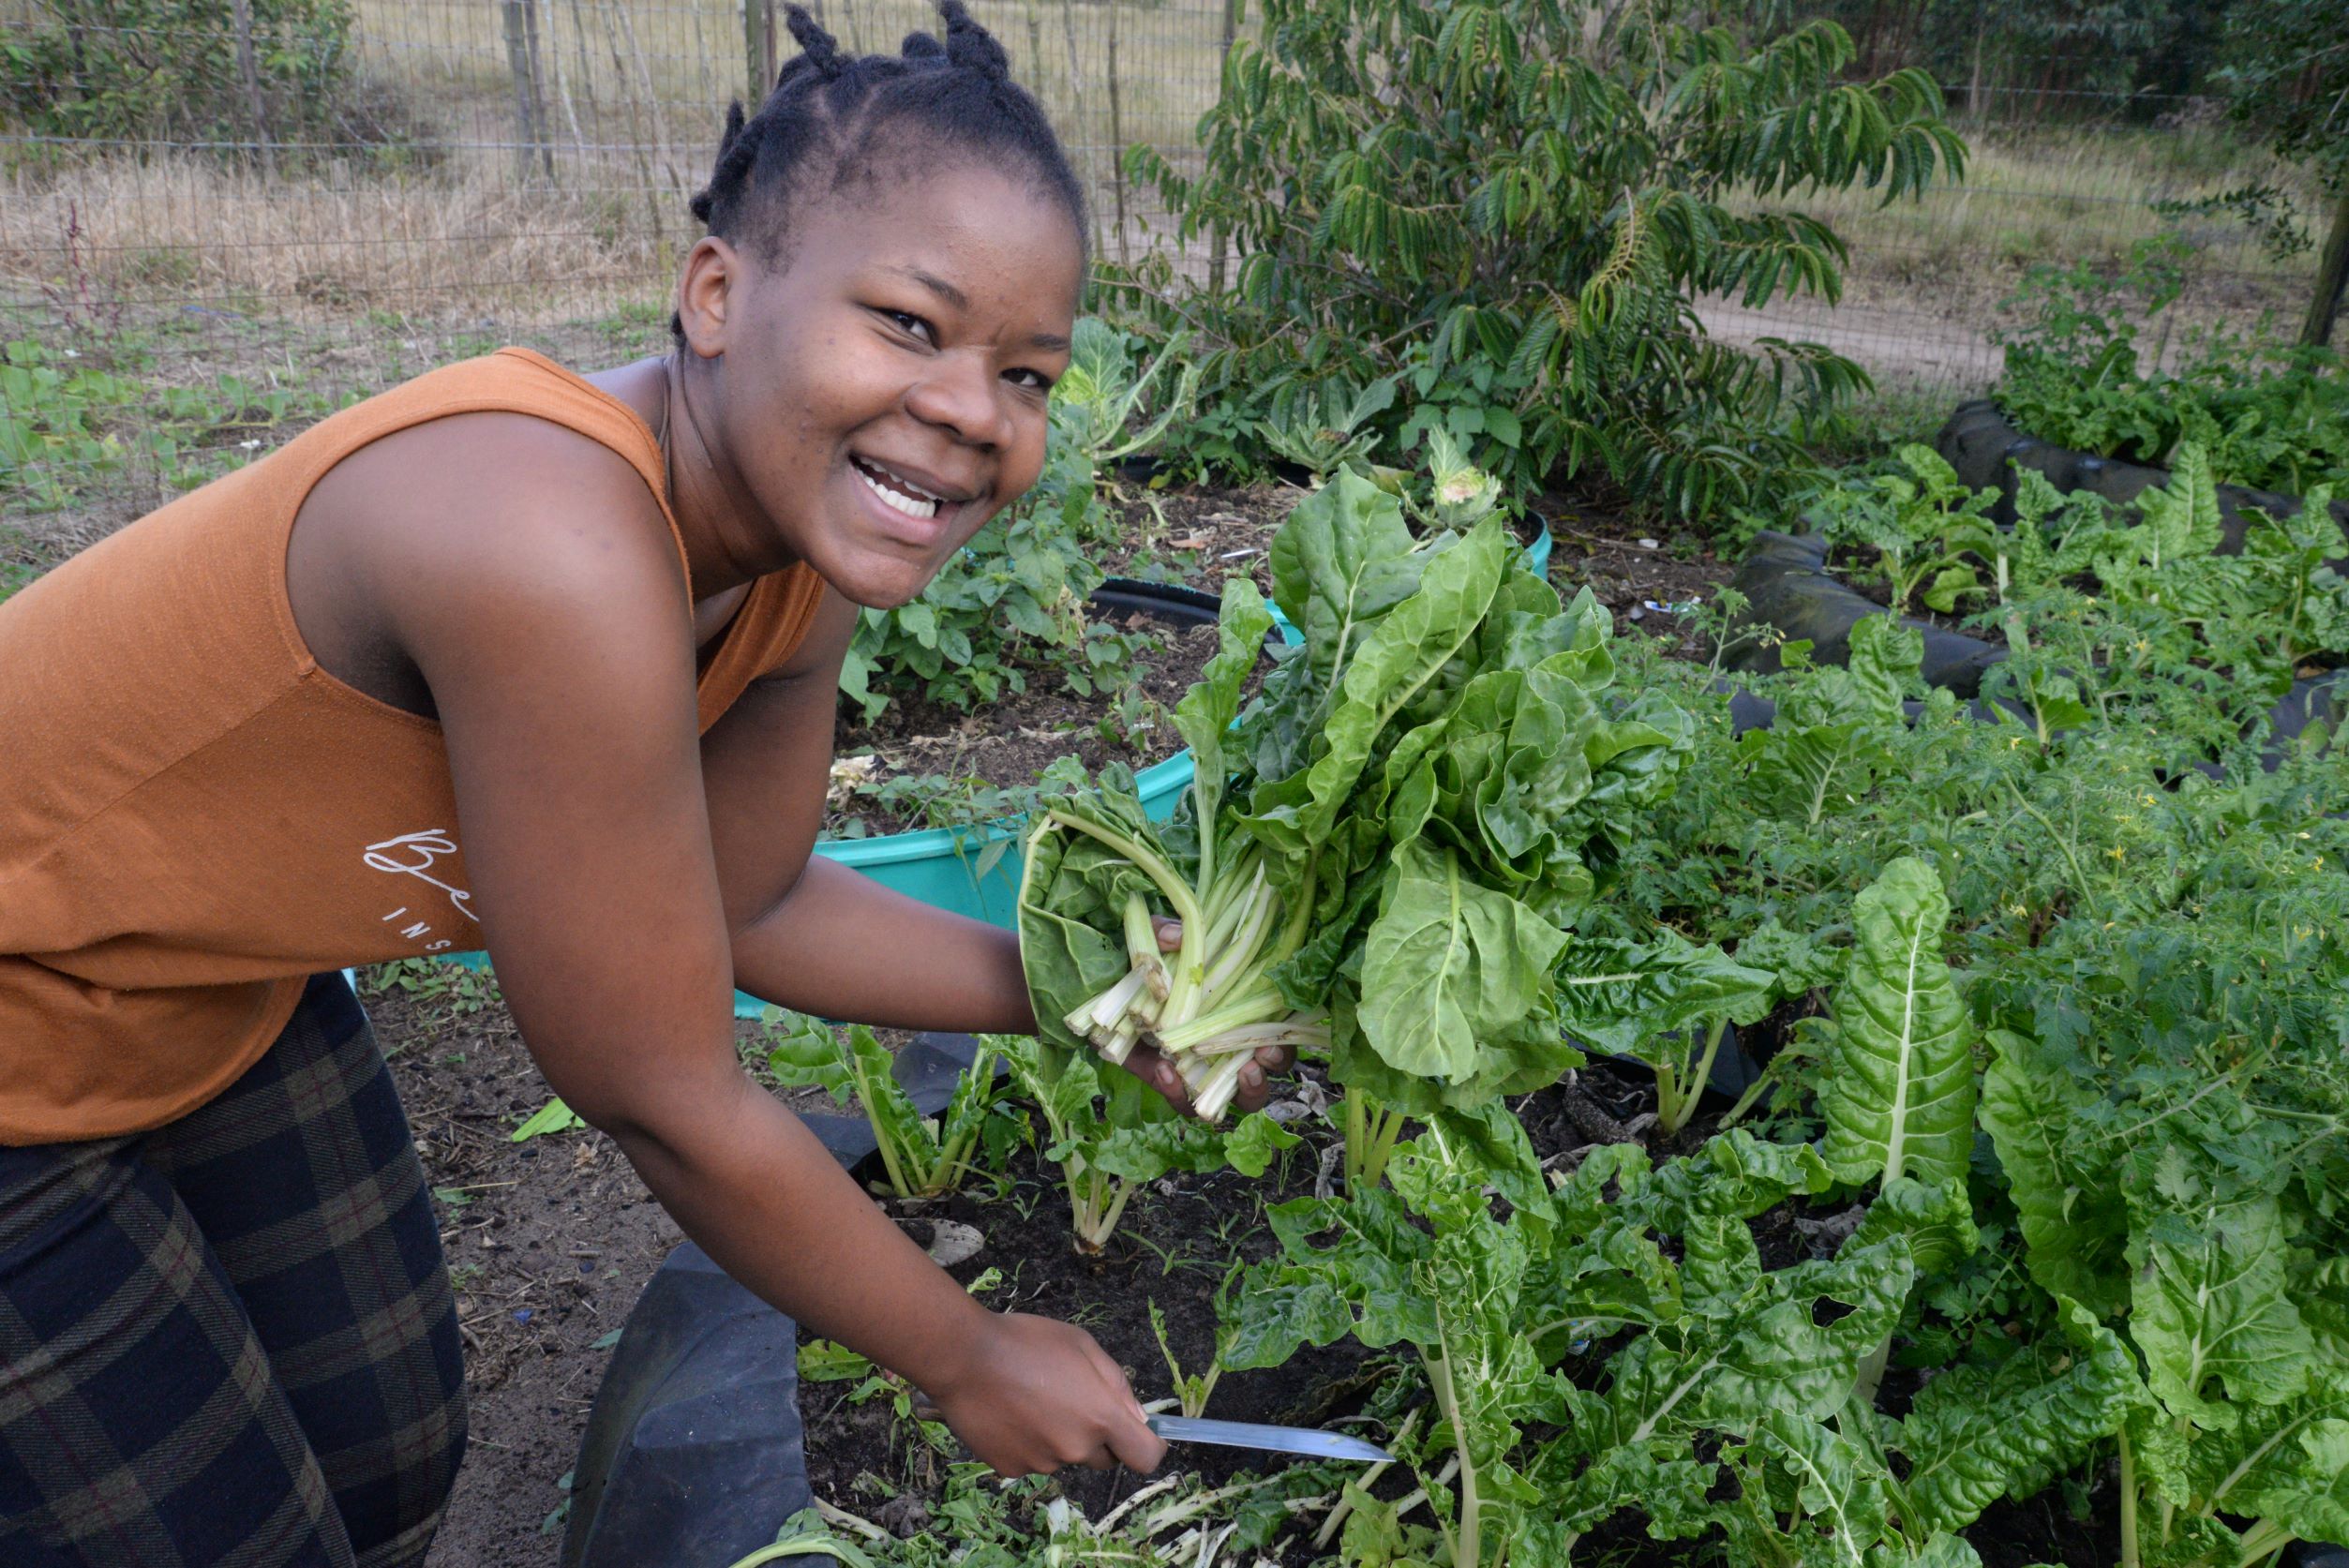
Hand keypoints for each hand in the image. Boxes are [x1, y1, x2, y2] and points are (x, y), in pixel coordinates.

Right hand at [920, 1312, 1165, 1477]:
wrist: (963, 1357)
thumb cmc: (1027, 1341)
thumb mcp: (1082, 1344)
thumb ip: (1116, 1383)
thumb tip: (1137, 1417)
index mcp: (1101, 1417)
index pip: (1146, 1457)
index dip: (1148, 1447)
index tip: (1139, 1434)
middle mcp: (1076, 1448)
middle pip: (1103, 1458)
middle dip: (1098, 1437)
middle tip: (1070, 1402)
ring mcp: (1042, 1463)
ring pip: (1064, 1457)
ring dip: (1058, 1438)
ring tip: (1030, 1400)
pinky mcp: (1011, 1470)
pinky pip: (1031, 1461)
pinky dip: (1027, 1444)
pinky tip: (1009, 1415)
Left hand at [1115, 918, 1298, 1117]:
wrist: (1099, 991)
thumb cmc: (1140, 961)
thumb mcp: (1152, 941)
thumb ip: (1162, 931)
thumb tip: (1177, 935)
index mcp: (1238, 1007)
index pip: (1277, 1031)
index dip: (1281, 1044)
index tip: (1268, 1044)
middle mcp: (1226, 1041)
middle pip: (1264, 1071)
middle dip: (1265, 1075)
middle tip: (1252, 1065)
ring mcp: (1200, 1067)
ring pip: (1231, 1099)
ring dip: (1230, 1093)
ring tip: (1216, 1078)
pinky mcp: (1168, 1083)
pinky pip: (1181, 1101)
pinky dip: (1176, 1091)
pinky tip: (1163, 1070)